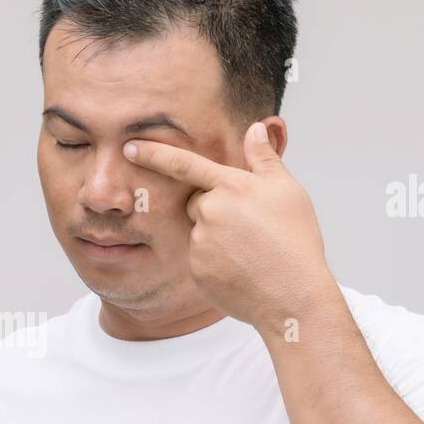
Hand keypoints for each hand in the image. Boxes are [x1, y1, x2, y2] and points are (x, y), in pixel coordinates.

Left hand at [123, 122, 333, 329]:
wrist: (291, 295)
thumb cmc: (295, 240)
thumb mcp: (287, 191)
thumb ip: (265, 158)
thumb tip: (255, 129)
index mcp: (231, 186)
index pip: (183, 164)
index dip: (153, 154)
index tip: (129, 147)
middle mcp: (210, 211)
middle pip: (197, 203)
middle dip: (215, 210)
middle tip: (249, 229)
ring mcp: (200, 242)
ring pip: (200, 233)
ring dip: (218, 238)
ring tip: (251, 252)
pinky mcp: (196, 270)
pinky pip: (200, 260)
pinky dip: (216, 263)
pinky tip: (242, 270)